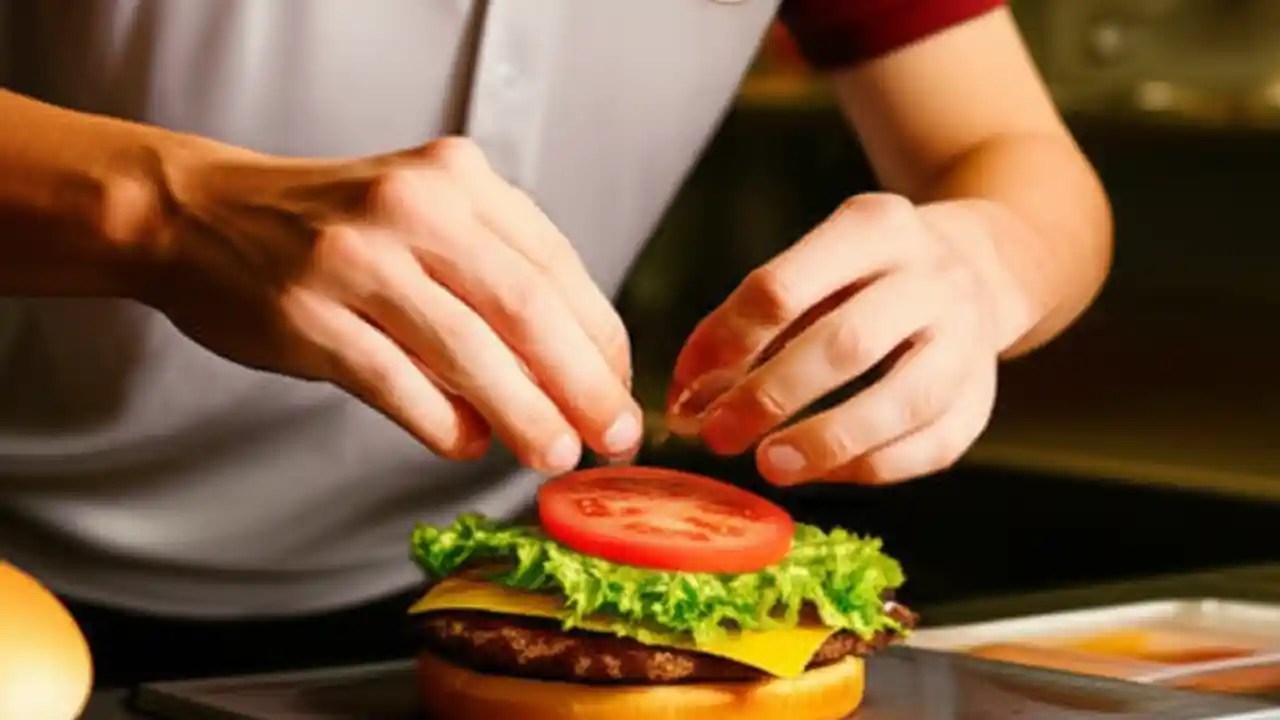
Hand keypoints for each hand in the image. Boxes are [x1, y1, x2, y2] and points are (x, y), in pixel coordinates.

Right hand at [139, 137, 640, 472]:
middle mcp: (413, 206)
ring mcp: (355, 259)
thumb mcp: (425, 215)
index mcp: (457, 178)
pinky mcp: (307, 316)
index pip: (557, 266)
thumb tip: (572, 377)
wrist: (201, 214)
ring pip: (468, 351)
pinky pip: (396, 383)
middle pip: (526, 308)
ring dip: (524, 413)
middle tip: (612, 436)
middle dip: (582, 383)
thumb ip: (496, 275)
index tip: (620, 390)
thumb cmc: (334, 229)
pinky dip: (443, 422)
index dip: (600, 339)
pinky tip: (468, 444)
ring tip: (553, 454)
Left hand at [667, 193, 1031, 485]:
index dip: (726, 342)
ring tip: (768, 465)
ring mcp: (967, 338)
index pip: (784, 288)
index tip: (686, 387)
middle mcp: (931, 277)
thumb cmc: (866, 277)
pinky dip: (868, 466)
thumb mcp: (811, 268)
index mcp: (875, 227)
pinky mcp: (982, 397)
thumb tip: (687, 400)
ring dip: (825, 440)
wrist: (981, 268)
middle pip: (846, 344)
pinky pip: (929, 445)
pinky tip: (820, 471)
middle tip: (719, 436)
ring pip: (901, 401)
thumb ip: (748, 327)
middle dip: (771, 396)